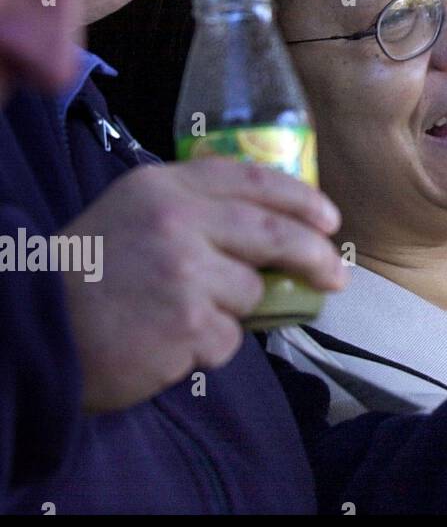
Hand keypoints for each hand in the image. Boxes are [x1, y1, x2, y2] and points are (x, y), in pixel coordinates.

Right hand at [59, 158, 344, 412]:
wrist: (31, 331)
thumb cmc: (88, 276)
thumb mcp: (134, 214)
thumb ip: (194, 209)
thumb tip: (274, 224)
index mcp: (165, 188)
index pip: (252, 179)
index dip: (300, 198)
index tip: (329, 219)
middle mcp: (178, 222)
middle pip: (274, 232)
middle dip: (315, 255)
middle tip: (335, 275)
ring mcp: (185, 273)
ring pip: (251, 292)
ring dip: (231, 311)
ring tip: (179, 316)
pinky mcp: (187, 324)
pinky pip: (229, 338)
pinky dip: (209, 347)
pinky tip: (168, 344)